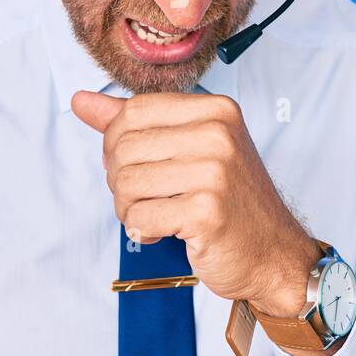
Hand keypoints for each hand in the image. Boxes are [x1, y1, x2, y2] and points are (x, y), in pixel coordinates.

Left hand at [72, 90, 321, 317]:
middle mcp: (218, 134)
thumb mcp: (189, 148)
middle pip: (124, 147)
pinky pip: (140, 217)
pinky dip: (143, 231)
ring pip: (127, 183)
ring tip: (156, 215)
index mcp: (215, 110)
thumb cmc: (230, 202)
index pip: (134, 110)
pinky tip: (166, 232)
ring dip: (129, 209)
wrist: (274, 254)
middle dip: (120, 181)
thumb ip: (133, 122)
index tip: (132, 165)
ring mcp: (215, 172)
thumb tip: (80, 100)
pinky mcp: (207, 212)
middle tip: (146, 198)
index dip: (116, 142)